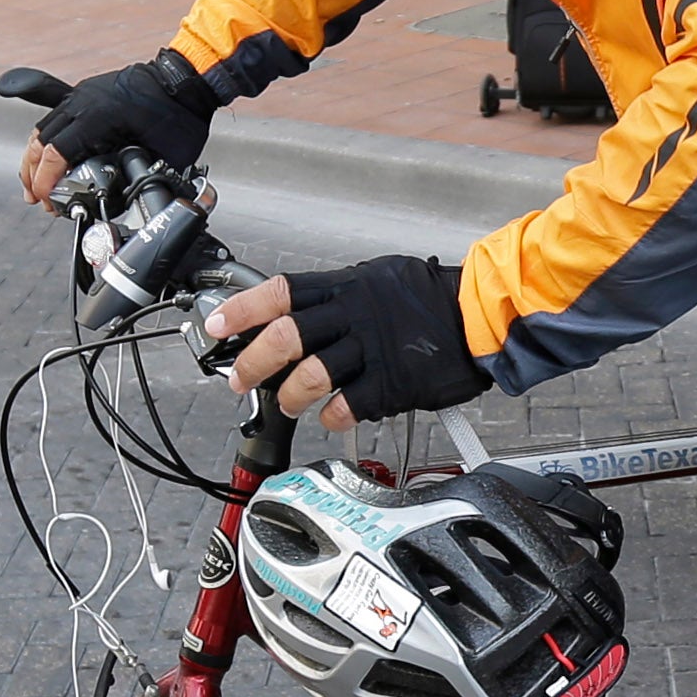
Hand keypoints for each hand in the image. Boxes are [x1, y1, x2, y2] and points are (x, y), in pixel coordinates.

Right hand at [20, 51, 212, 204]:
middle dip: (34, 173)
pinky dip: (48, 140)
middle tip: (36, 198)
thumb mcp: (164, 156)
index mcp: (99, 116)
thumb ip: (139, 178)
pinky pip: (56, 118)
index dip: (46, 180)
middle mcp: (84, 102)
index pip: (57, 152)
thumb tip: (125, 201)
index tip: (44, 199)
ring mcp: (82, 94)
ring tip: (36, 182)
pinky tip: (49, 157)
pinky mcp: (86, 93)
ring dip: (36, 157)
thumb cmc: (180, 114)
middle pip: (42, 141)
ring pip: (44, 128)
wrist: (187, 82)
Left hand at [207, 257, 487, 428]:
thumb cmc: (431, 298)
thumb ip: (339, 295)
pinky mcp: (392, 383)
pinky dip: (332, 417)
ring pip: (311, 377)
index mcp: (346, 287)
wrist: (480, 317)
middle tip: (237, 379)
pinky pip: (348, 406)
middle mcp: (353, 316)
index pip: (280, 293)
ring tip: (286, 403)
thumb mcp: (379, 278)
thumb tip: (297, 311)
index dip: (242, 310)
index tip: (215, 326)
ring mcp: (372, 350)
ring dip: (289, 396)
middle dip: (251, 362)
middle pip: (285, 338)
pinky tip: (332, 418)